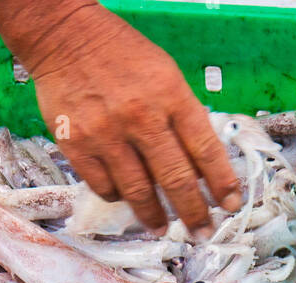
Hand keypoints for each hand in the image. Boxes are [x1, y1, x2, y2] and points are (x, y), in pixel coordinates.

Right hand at [0, 0, 240, 235]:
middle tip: (201, 232)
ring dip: (154, 217)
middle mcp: (141, 117)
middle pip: (175, 180)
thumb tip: (200, 170)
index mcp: (170, 95)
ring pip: (138, 192)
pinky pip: (105, 188)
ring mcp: (106, 134)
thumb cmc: (123, 57)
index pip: (205, 149)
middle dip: (193, 213)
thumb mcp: (165, 76)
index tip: (230, 205)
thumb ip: (182, 118)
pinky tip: (125, 195)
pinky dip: (118, 196)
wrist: (66, 37)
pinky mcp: (76, 145)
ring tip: (161, 228)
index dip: (222, 183)